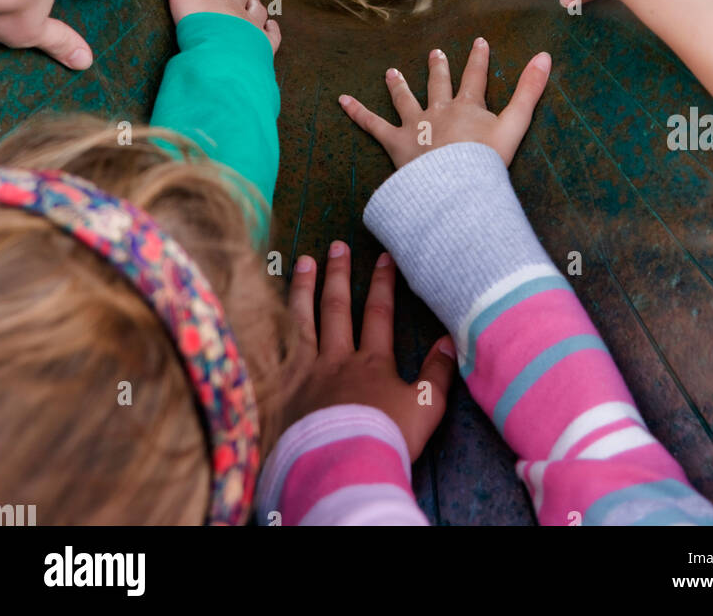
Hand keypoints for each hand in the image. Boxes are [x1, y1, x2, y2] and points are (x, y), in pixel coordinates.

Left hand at [280, 242, 454, 461]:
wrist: (342, 466)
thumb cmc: (387, 438)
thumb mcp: (427, 407)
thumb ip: (438, 373)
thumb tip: (449, 341)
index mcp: (372, 362)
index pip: (378, 314)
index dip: (383, 284)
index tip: (384, 256)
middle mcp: (336, 359)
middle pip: (336, 308)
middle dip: (338, 275)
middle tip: (338, 246)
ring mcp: (304, 373)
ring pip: (302, 321)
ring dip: (303, 289)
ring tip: (304, 263)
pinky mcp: (280, 392)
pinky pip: (274, 351)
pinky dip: (270, 328)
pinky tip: (263, 311)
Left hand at [338, 38, 550, 168]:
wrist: (455, 184)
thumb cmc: (487, 160)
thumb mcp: (516, 124)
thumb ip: (530, 91)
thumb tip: (546, 57)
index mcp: (467, 107)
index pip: (475, 77)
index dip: (478, 60)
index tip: (479, 42)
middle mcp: (439, 110)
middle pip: (438, 84)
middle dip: (439, 68)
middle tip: (436, 53)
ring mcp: (416, 125)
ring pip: (405, 100)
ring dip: (398, 86)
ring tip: (391, 73)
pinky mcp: (396, 142)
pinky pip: (373, 125)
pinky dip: (357, 112)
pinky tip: (342, 101)